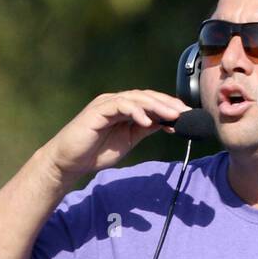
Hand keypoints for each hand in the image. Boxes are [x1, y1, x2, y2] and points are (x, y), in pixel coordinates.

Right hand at [43, 90, 192, 182]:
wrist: (70, 162)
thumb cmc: (96, 152)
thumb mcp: (128, 140)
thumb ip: (144, 129)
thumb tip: (166, 123)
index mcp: (124, 109)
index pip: (150, 102)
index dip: (169, 107)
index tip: (187, 116)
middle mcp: (116, 102)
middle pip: (146, 97)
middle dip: (167, 104)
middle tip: (185, 113)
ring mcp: (106, 104)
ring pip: (136, 99)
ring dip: (156, 106)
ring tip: (172, 116)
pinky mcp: (98, 110)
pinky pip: (120, 106)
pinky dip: (136, 112)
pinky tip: (148, 121)